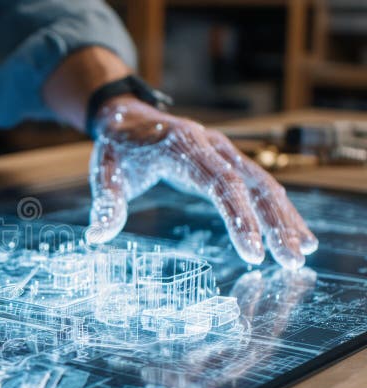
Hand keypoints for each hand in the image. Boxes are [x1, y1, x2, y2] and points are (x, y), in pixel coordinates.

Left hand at [85, 97, 317, 267]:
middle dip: (274, 223)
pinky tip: (294, 232)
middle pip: (252, 183)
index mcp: (183, 145)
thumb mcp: (105, 171)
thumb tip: (97, 236)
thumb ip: (105, 202)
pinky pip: (259, 184)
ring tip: (301, 252)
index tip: (252, 252)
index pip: (220, 182)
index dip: (239, 217)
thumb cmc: (117, 147)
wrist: (127, 116)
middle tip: (291, 261)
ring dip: (284, 218)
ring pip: (263, 183)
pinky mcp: (227, 160)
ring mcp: (223, 151)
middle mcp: (211, 144)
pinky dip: (277, 208)